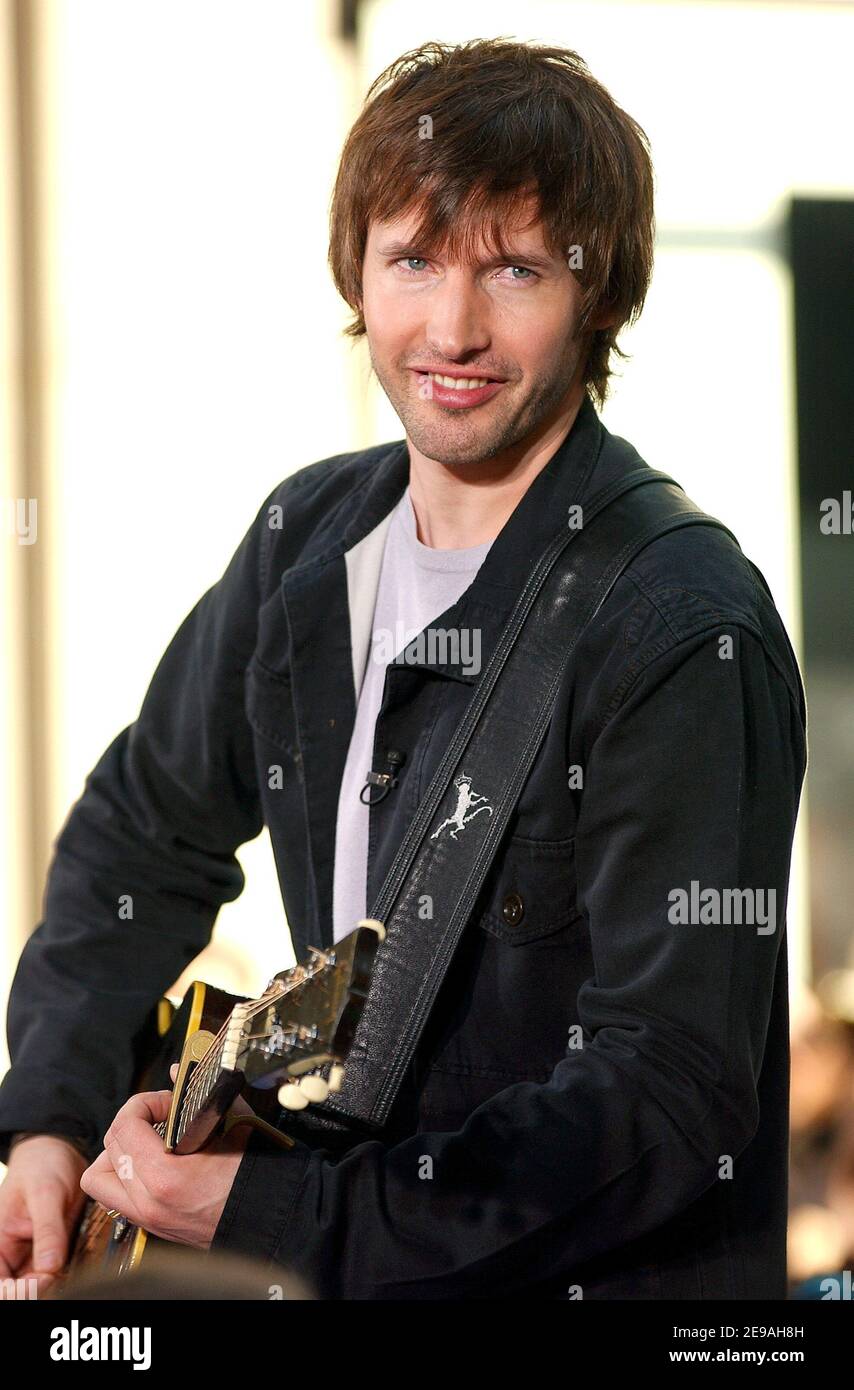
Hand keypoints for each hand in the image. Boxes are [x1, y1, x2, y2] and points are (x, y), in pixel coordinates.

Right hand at [0, 1136, 87, 1295]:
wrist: (61, 1150)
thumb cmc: (42, 1164)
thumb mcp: (45, 1193)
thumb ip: (47, 1230)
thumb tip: (49, 1266)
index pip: (1, 1284)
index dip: (19, 1290)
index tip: (42, 1279)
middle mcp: (12, 1254)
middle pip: (21, 1288)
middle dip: (38, 1288)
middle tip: (57, 1276)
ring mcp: (33, 1254)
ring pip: (40, 1284)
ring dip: (54, 1282)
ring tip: (66, 1264)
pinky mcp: (53, 1251)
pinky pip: (57, 1272)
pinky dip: (66, 1273)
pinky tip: (74, 1264)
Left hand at [79, 1066, 253, 1249]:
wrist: (266, 1217)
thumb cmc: (254, 1177)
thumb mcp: (232, 1123)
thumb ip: (199, 1093)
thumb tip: (177, 1072)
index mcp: (165, 1176)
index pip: (125, 1125)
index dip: (145, 1103)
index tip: (168, 1103)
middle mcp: (148, 1202)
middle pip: (109, 1148)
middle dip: (132, 1122)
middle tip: (161, 1116)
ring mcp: (147, 1217)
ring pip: (100, 1179)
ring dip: (117, 1154)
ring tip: (144, 1142)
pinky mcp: (152, 1225)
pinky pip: (118, 1197)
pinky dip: (126, 1176)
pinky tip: (152, 1164)